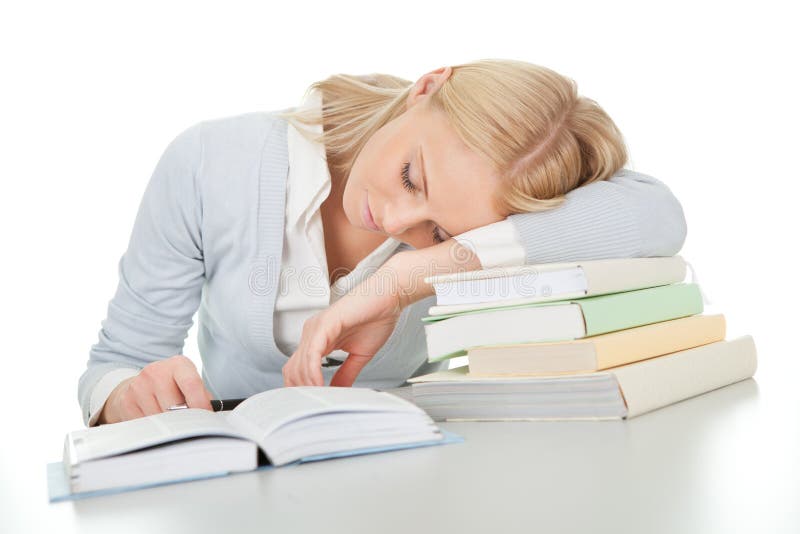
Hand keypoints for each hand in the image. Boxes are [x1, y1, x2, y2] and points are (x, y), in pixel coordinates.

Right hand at [98, 354, 212, 423]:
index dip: (200, 405)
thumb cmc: (173, 387)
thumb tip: (209, 416)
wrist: (141, 385)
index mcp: (178, 364)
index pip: (192, 384)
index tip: (206, 419)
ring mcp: (139, 385)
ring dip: (168, 426)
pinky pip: (145, 424)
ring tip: (172, 423)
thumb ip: (202, 397)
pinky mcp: (127, 401)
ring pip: (159, 418)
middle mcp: (156, 371)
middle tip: (189, 427)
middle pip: (175, 406)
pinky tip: (156, 423)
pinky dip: (154, 429)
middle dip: (184, 420)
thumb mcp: (189, 384)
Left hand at [282, 240, 480, 387]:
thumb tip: (337, 392)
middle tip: (314, 408)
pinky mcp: (324, 324)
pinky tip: (320, 385)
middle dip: (301, 391)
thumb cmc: (376, 318)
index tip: (312, 405)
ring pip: (300, 364)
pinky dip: (313, 372)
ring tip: (319, 401)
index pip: (298, 369)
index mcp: (317, 338)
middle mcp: (311, 332)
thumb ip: (345, 373)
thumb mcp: (359, 355)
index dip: (301, 388)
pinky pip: (312, 354)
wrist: (389, 297)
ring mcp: (315, 327)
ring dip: (307, 385)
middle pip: (293, 370)